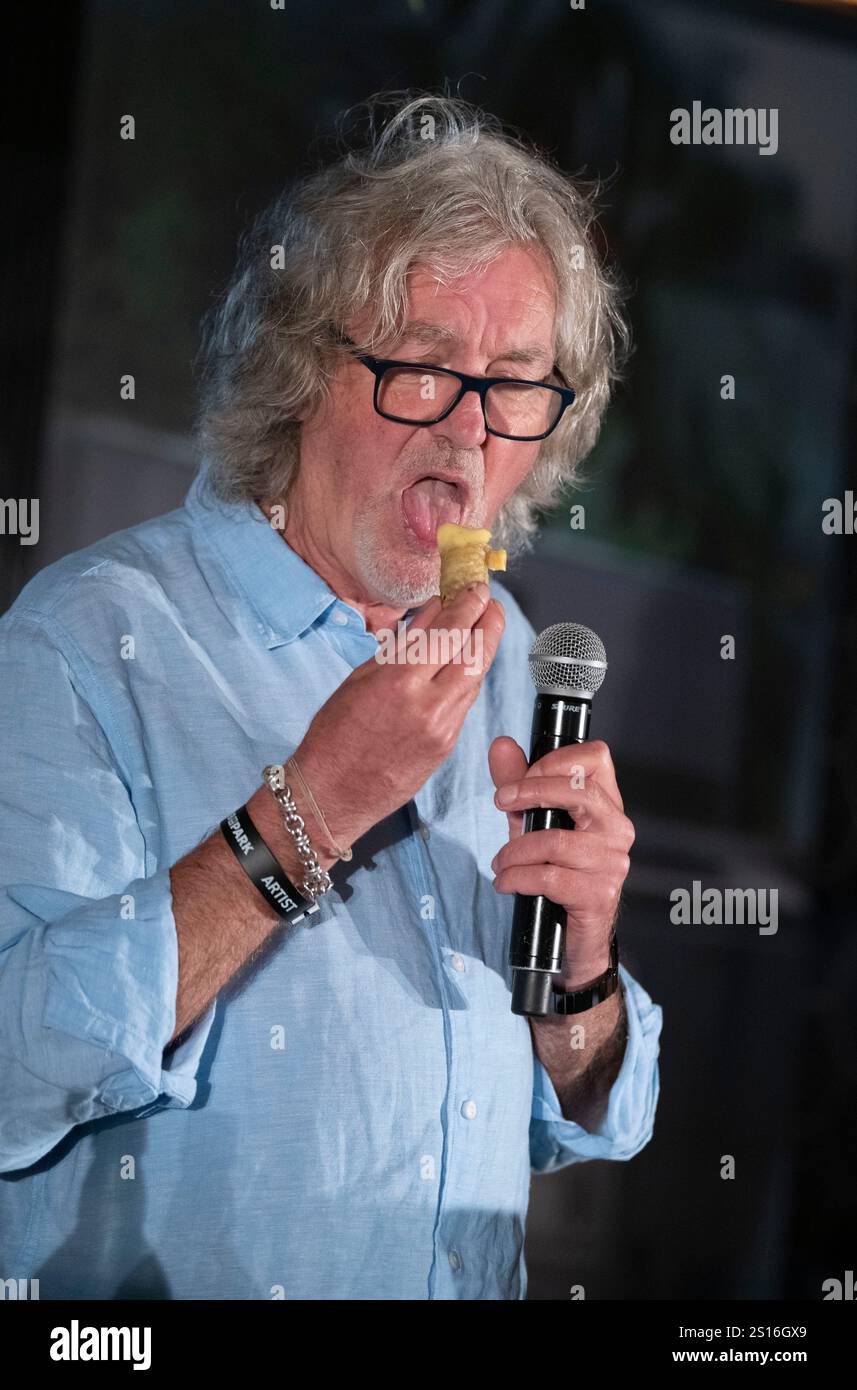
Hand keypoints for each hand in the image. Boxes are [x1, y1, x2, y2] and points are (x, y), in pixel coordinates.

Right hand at [293, 585, 504, 854]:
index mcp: (399, 682)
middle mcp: (427, 704)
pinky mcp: (447, 746)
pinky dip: (469, 676)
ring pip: (475, 677)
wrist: (332, 794)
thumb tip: (431, 614)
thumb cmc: (335, 734)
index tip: (475, 588)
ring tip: (484, 625)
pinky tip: (467, 662)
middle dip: (488, 621)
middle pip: (475, 653)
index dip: (467, 605)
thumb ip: (402, 646)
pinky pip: (465, 702)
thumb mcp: (360, 678)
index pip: (448, 632)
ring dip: (484, 647)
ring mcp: (442, 728)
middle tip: (490, 602)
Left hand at [487, 737, 633, 985]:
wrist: (572, 936)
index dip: (554, 761)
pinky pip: (548, 877)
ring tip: (501, 863)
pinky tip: (506, 882)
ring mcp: (612, 862)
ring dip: (514, 851)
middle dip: (530, 791)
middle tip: (500, 802)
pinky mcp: (599, 894)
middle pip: (578, 790)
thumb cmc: (556, 872)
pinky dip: (516, 878)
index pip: (597, 757)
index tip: (521, 779)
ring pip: (554, 840)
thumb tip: (501, 745)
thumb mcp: (532, 823)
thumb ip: (517, 783)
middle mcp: (617, 828)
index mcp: (606, 803)